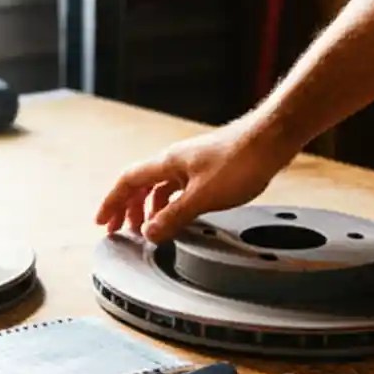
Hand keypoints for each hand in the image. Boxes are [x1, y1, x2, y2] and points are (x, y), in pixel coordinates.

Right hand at [95, 116, 299, 243]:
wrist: (271, 139)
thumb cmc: (240, 161)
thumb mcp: (203, 197)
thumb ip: (174, 217)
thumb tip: (149, 234)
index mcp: (166, 163)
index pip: (127, 181)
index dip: (111, 203)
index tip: (102, 222)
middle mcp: (174, 160)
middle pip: (140, 184)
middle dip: (127, 208)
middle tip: (121, 231)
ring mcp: (191, 164)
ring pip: (160, 187)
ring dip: (149, 208)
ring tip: (148, 229)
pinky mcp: (208, 169)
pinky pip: (179, 188)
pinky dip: (171, 204)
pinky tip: (178, 215)